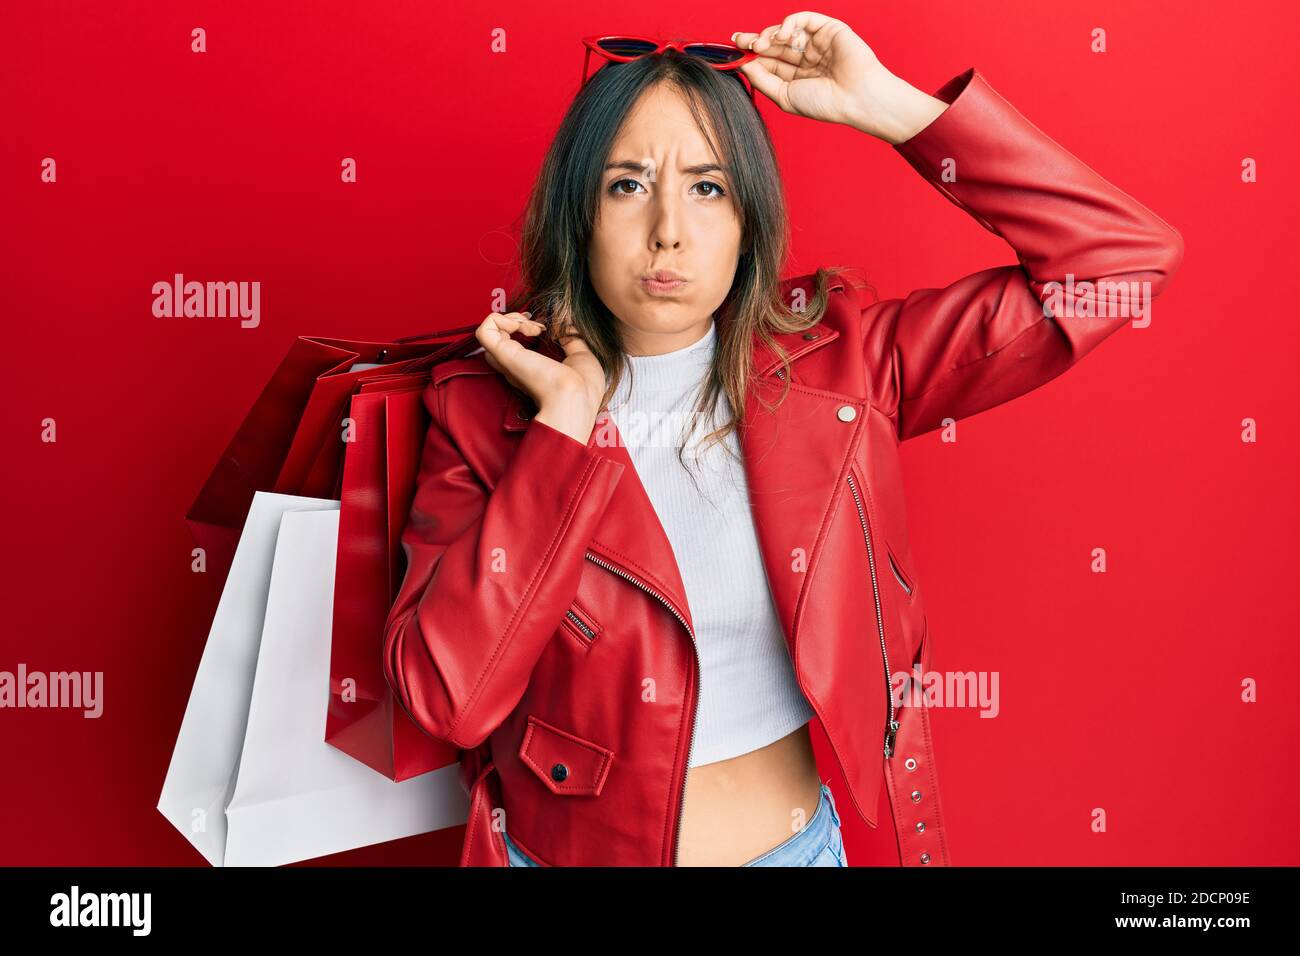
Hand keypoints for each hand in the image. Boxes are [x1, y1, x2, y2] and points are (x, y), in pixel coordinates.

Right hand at [476, 310, 604, 444]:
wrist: (576, 397)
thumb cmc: (583, 387)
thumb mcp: (581, 355)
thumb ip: (569, 336)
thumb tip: (561, 318)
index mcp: (532, 369)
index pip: (514, 346)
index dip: (525, 328)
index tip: (544, 326)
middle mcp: (515, 366)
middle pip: (499, 338)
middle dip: (516, 321)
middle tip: (538, 326)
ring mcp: (507, 360)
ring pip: (488, 331)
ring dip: (509, 318)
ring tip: (532, 325)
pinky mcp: (501, 355)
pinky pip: (484, 330)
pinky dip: (500, 318)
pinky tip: (521, 325)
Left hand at [732, 13, 946, 144]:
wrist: (855, 97)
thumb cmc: (823, 103)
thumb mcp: (783, 95)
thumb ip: (761, 79)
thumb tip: (742, 63)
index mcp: (796, 76)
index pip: (769, 61)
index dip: (751, 54)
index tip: (734, 51)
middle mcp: (806, 59)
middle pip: (774, 44)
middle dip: (755, 41)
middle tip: (739, 41)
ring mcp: (817, 43)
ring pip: (786, 31)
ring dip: (768, 34)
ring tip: (759, 44)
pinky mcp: (828, 28)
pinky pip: (803, 19)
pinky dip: (788, 23)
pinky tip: (780, 35)